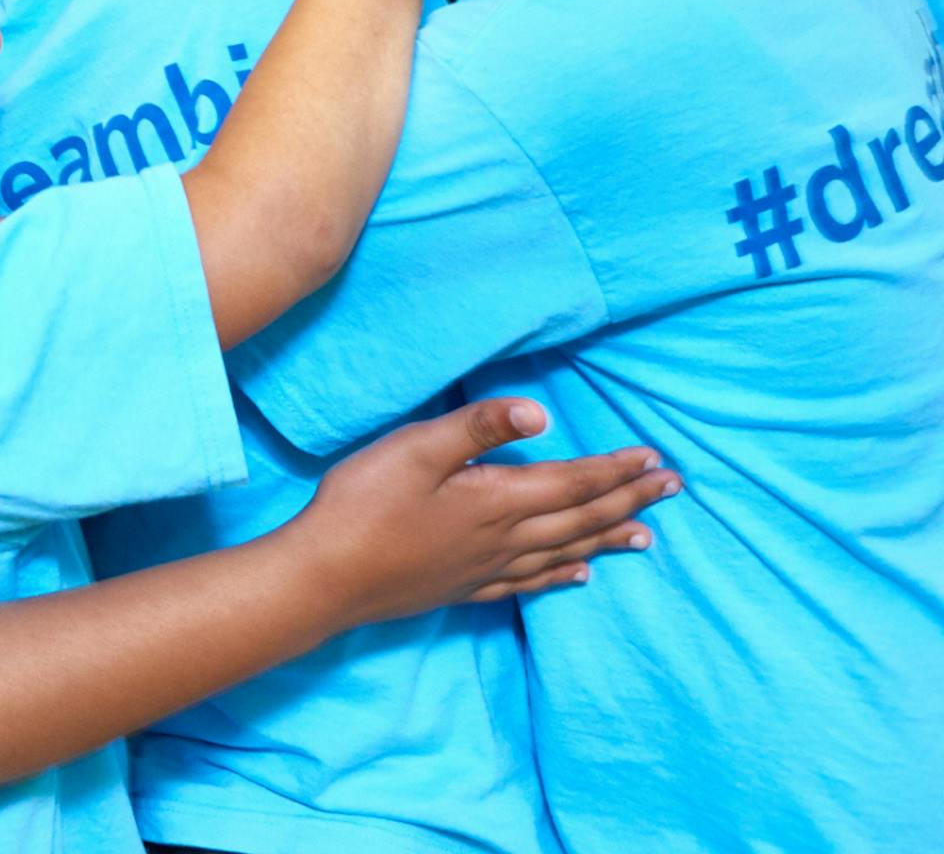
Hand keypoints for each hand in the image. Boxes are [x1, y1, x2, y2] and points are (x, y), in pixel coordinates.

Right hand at [294, 397, 678, 628]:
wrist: (328, 576)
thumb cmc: (365, 502)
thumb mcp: (415, 448)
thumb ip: (477, 428)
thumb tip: (541, 413)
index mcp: (497, 500)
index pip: (571, 482)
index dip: (613, 470)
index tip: (655, 459)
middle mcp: (504, 538)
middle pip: (579, 518)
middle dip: (627, 500)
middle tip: (672, 489)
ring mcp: (487, 568)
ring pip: (564, 551)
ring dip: (608, 538)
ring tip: (646, 536)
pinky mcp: (466, 587)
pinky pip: (531, 582)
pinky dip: (562, 576)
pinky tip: (579, 575)